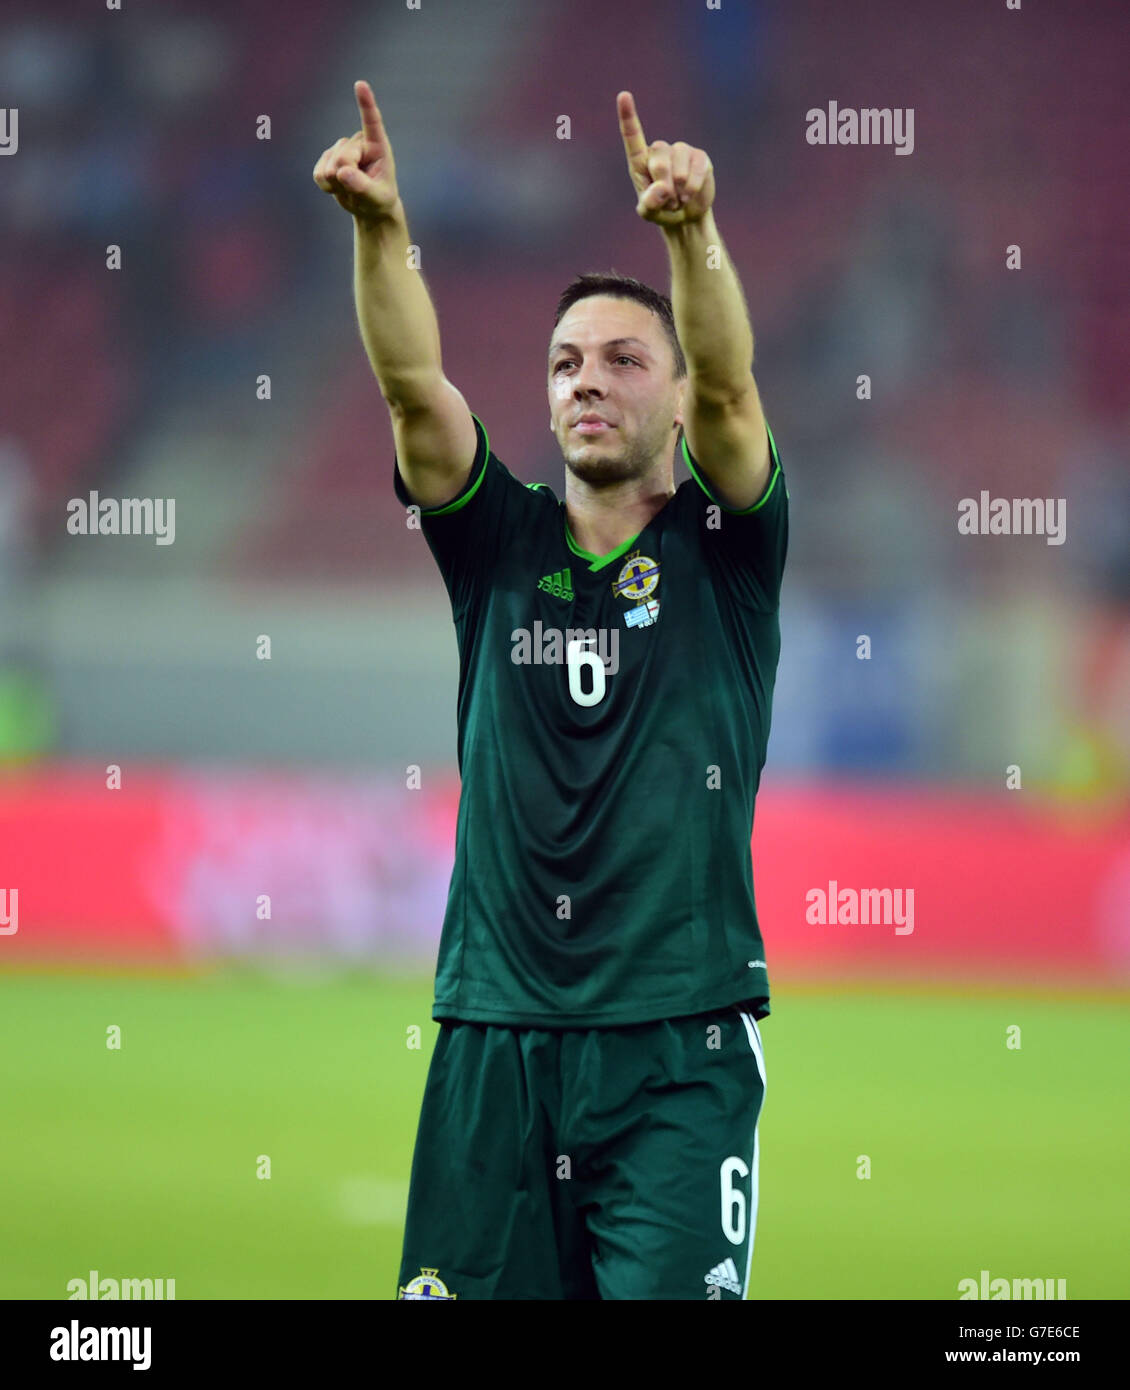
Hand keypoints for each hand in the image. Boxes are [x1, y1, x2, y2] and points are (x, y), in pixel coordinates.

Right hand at [313, 80, 400, 222]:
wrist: (368, 206)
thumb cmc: (379, 198)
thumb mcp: (377, 197)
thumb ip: (362, 186)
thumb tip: (342, 173)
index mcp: (377, 145)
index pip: (371, 122)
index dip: (365, 103)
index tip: (360, 85)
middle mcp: (358, 142)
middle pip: (343, 159)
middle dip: (347, 179)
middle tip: (360, 188)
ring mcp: (341, 148)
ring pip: (330, 168)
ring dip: (338, 185)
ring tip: (352, 188)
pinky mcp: (327, 158)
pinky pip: (319, 175)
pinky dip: (327, 187)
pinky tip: (338, 187)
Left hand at [617, 91, 714, 226]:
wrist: (686, 217)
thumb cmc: (662, 210)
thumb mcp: (650, 213)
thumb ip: (649, 205)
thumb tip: (661, 189)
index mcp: (641, 161)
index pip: (633, 136)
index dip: (628, 116)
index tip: (624, 95)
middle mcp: (660, 151)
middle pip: (659, 163)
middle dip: (664, 188)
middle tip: (668, 201)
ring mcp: (681, 151)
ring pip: (679, 169)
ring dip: (679, 191)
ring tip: (679, 200)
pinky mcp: (699, 157)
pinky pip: (697, 170)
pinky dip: (693, 187)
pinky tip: (690, 195)